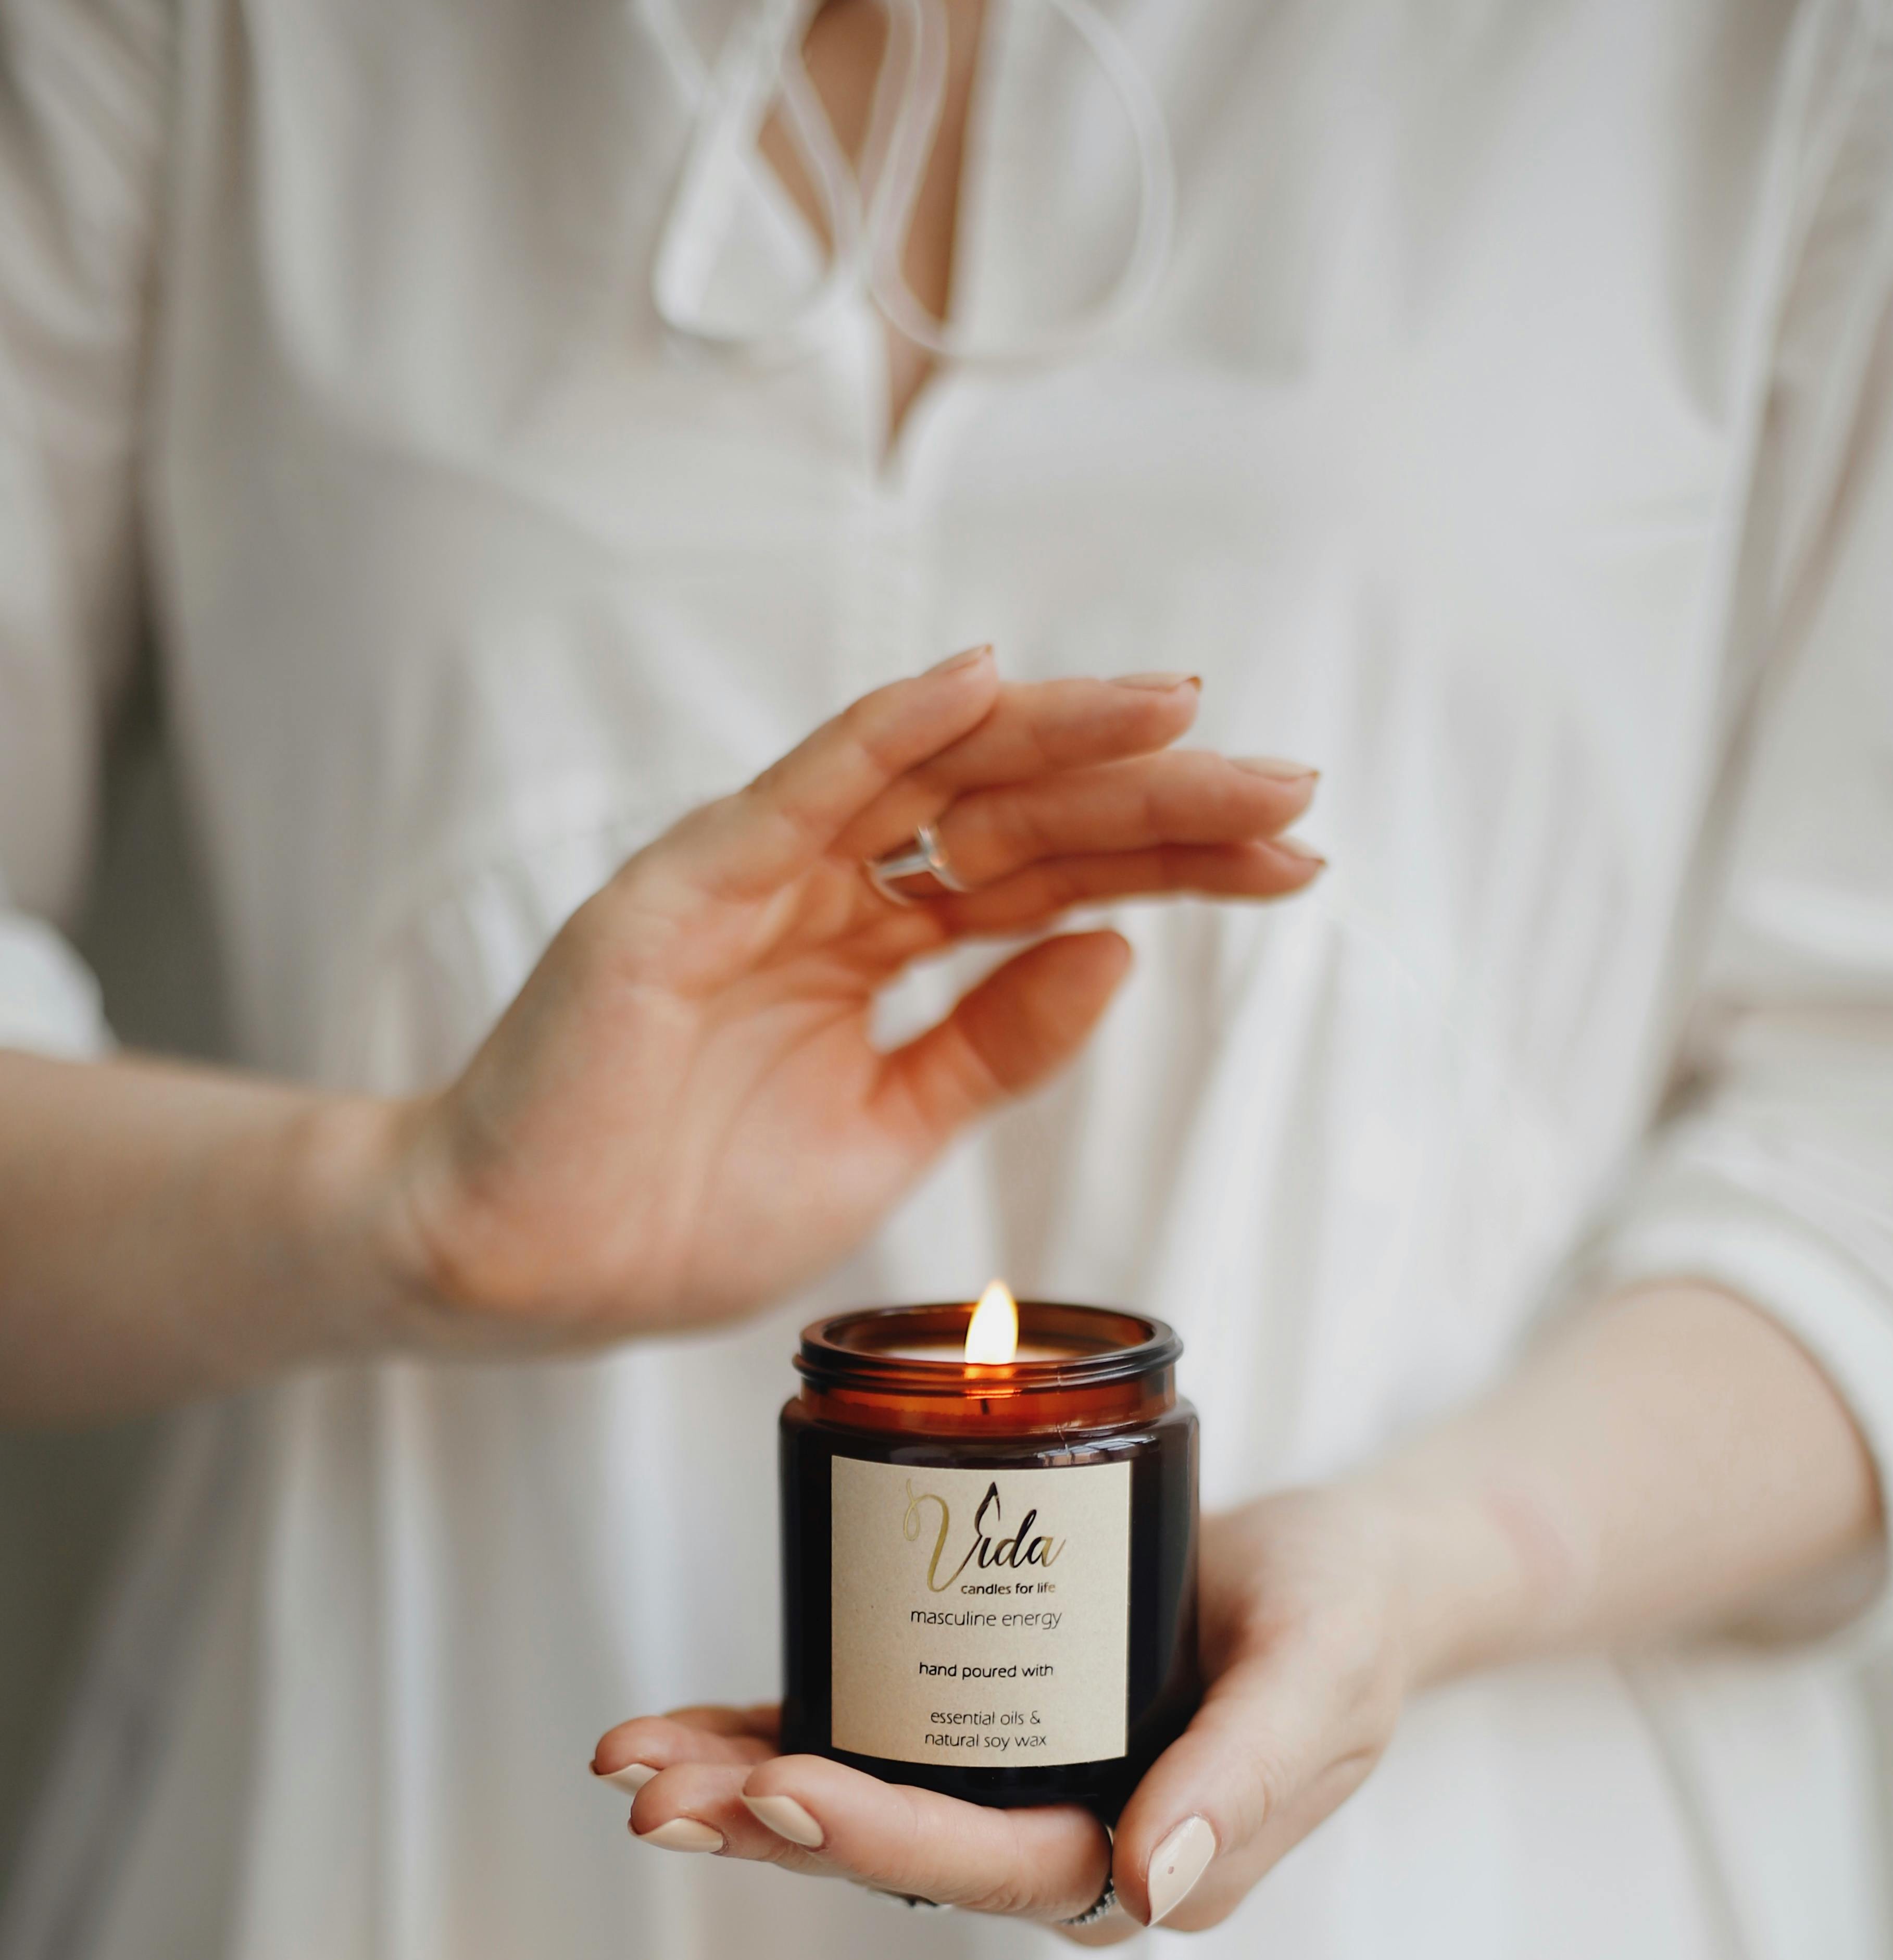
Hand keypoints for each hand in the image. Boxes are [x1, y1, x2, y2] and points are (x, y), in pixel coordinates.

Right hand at [385, 651, 1320, 1345]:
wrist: (535, 1272)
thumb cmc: (684, 1212)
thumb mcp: (888, 1133)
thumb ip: (992, 1044)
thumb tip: (1118, 955)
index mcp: (876, 954)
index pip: (1049, 881)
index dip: (1169, 862)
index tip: (1290, 860)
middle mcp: (829, 895)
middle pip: (1017, 816)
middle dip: (1155, 797)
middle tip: (1289, 786)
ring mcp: (758, 880)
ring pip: (933, 779)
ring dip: (1060, 739)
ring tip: (1181, 713)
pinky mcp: (686, 891)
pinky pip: (802, 792)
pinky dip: (889, 730)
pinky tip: (984, 687)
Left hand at [588, 1487, 1412, 1936]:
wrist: (1355, 1570)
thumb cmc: (1350, 1613)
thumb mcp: (1322, 1670)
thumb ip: (1248, 1778)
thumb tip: (1155, 1889)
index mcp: (1155, 1866)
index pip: (1001, 1868)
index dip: (884, 1837)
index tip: (780, 1788)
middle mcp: (1074, 1851)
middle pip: (904, 1852)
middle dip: (770, 1824)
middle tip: (651, 1791)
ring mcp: (1025, 1796)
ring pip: (866, 1806)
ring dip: (743, 1790)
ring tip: (627, 1763)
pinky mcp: (989, 1735)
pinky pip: (868, 1747)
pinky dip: (769, 1735)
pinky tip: (679, 1729)